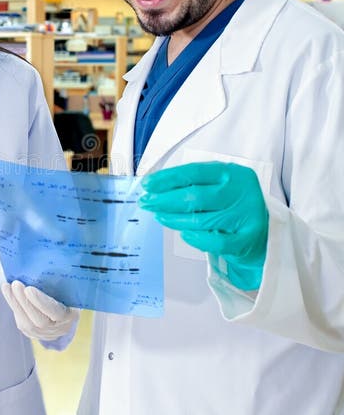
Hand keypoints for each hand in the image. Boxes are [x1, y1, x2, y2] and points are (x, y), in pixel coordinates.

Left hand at [1, 280, 77, 340]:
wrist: (63, 315)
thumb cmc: (67, 296)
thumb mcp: (69, 290)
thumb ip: (60, 283)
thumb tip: (46, 265)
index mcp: (69, 316)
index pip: (55, 312)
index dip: (41, 302)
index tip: (29, 289)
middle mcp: (57, 329)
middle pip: (38, 320)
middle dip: (24, 301)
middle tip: (16, 284)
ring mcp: (43, 334)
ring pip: (26, 323)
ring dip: (15, 303)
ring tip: (7, 287)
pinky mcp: (31, 333)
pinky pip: (21, 321)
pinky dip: (14, 306)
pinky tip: (8, 293)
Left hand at [139, 161, 268, 289]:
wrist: (268, 232)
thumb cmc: (235, 206)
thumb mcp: (222, 186)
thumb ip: (196, 183)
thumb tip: (156, 188)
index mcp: (234, 173)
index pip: (194, 172)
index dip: (167, 178)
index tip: (147, 184)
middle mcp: (242, 193)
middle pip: (194, 196)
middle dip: (164, 200)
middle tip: (147, 203)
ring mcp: (246, 217)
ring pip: (200, 220)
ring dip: (174, 219)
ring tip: (159, 217)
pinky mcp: (247, 240)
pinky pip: (214, 242)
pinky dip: (195, 238)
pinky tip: (183, 233)